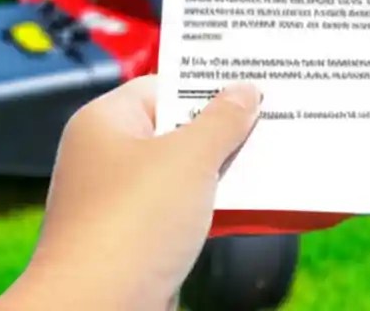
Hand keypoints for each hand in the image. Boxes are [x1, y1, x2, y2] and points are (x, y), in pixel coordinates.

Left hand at [0, 75, 261, 310]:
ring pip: (185, 174)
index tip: (254, 82)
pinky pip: (185, 212)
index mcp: (106, 122)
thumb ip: (223, 119)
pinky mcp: (137, 240)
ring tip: (274, 162)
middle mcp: (108, 157)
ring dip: (226, 172)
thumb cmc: (129, 226)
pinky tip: (254, 207)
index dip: (210, 83)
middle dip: (226, 130)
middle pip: (178, 129)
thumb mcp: (190, 158)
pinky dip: (216, 208)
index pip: (164, 85)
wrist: (95, 310)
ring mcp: (121, 201)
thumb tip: (245, 92)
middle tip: (275, 120)